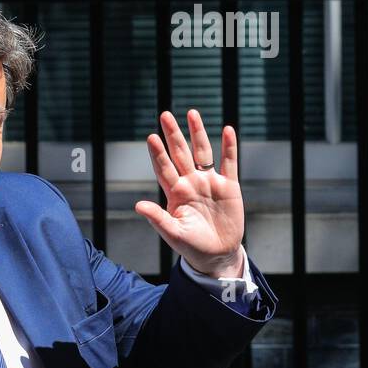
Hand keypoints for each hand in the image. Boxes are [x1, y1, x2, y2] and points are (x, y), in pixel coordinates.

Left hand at [134, 110, 244, 279]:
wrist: (217, 255)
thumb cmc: (192, 246)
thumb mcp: (173, 234)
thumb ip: (158, 218)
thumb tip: (138, 205)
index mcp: (176, 194)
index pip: (164, 169)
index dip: (158, 153)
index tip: (151, 137)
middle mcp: (191, 184)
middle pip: (181, 154)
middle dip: (173, 135)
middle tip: (164, 115)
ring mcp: (209, 183)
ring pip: (203, 152)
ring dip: (198, 133)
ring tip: (192, 113)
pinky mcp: (229, 186)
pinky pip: (229, 162)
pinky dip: (229, 147)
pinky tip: (227, 130)